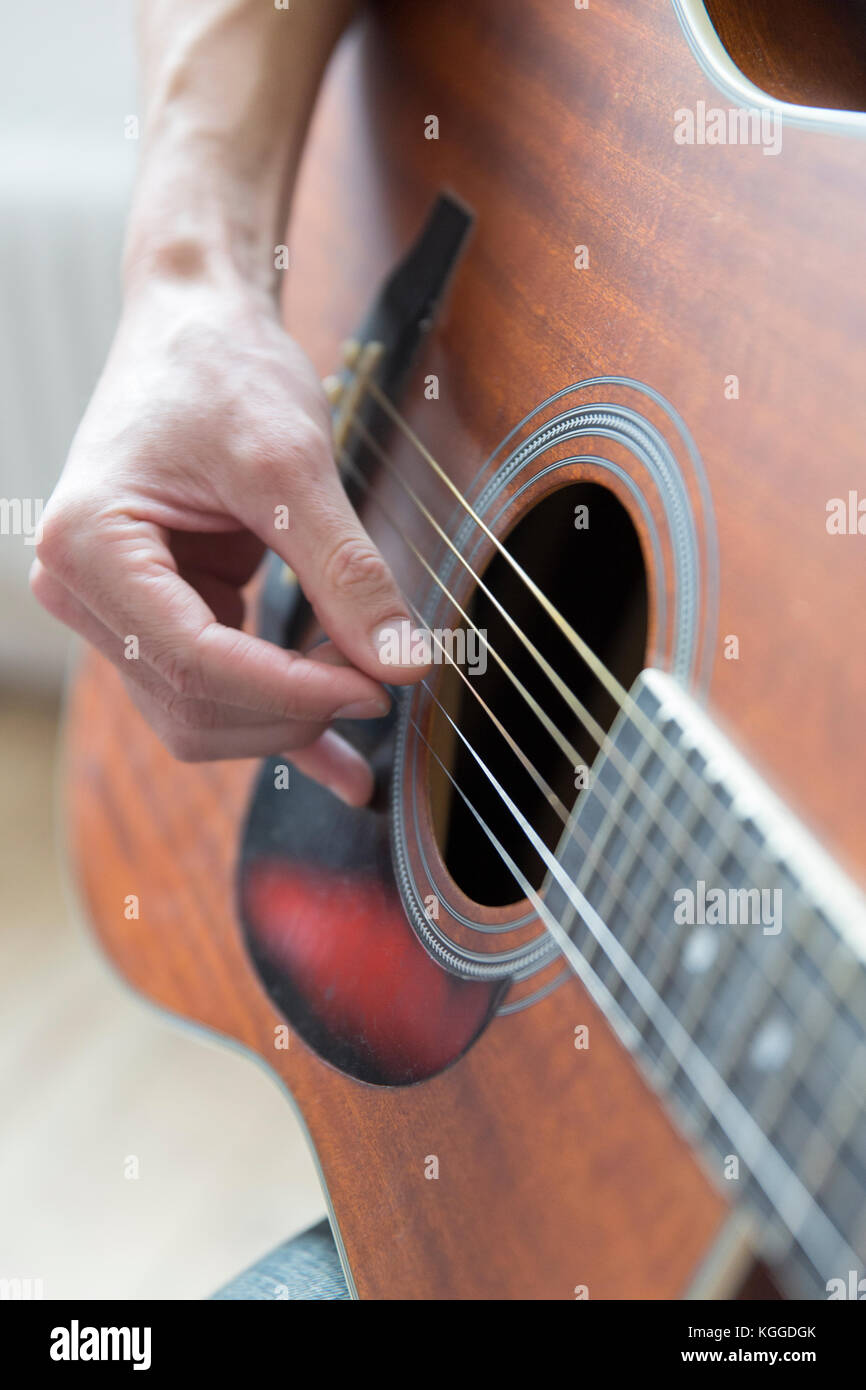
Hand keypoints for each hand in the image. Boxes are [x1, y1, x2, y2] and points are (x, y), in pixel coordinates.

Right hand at [31, 276, 427, 804]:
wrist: (196, 325)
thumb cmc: (223, 370)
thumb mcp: (293, 466)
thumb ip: (348, 573)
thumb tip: (405, 665)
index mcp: (90, 545)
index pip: (192, 661)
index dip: (290, 692)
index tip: (375, 690)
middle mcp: (82, 588)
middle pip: (192, 703)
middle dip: (291, 709)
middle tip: (382, 683)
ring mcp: (115, 608)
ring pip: (201, 712)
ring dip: (286, 716)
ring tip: (367, 685)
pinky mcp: (158, 613)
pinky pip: (216, 689)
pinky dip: (279, 717)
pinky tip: (339, 760)